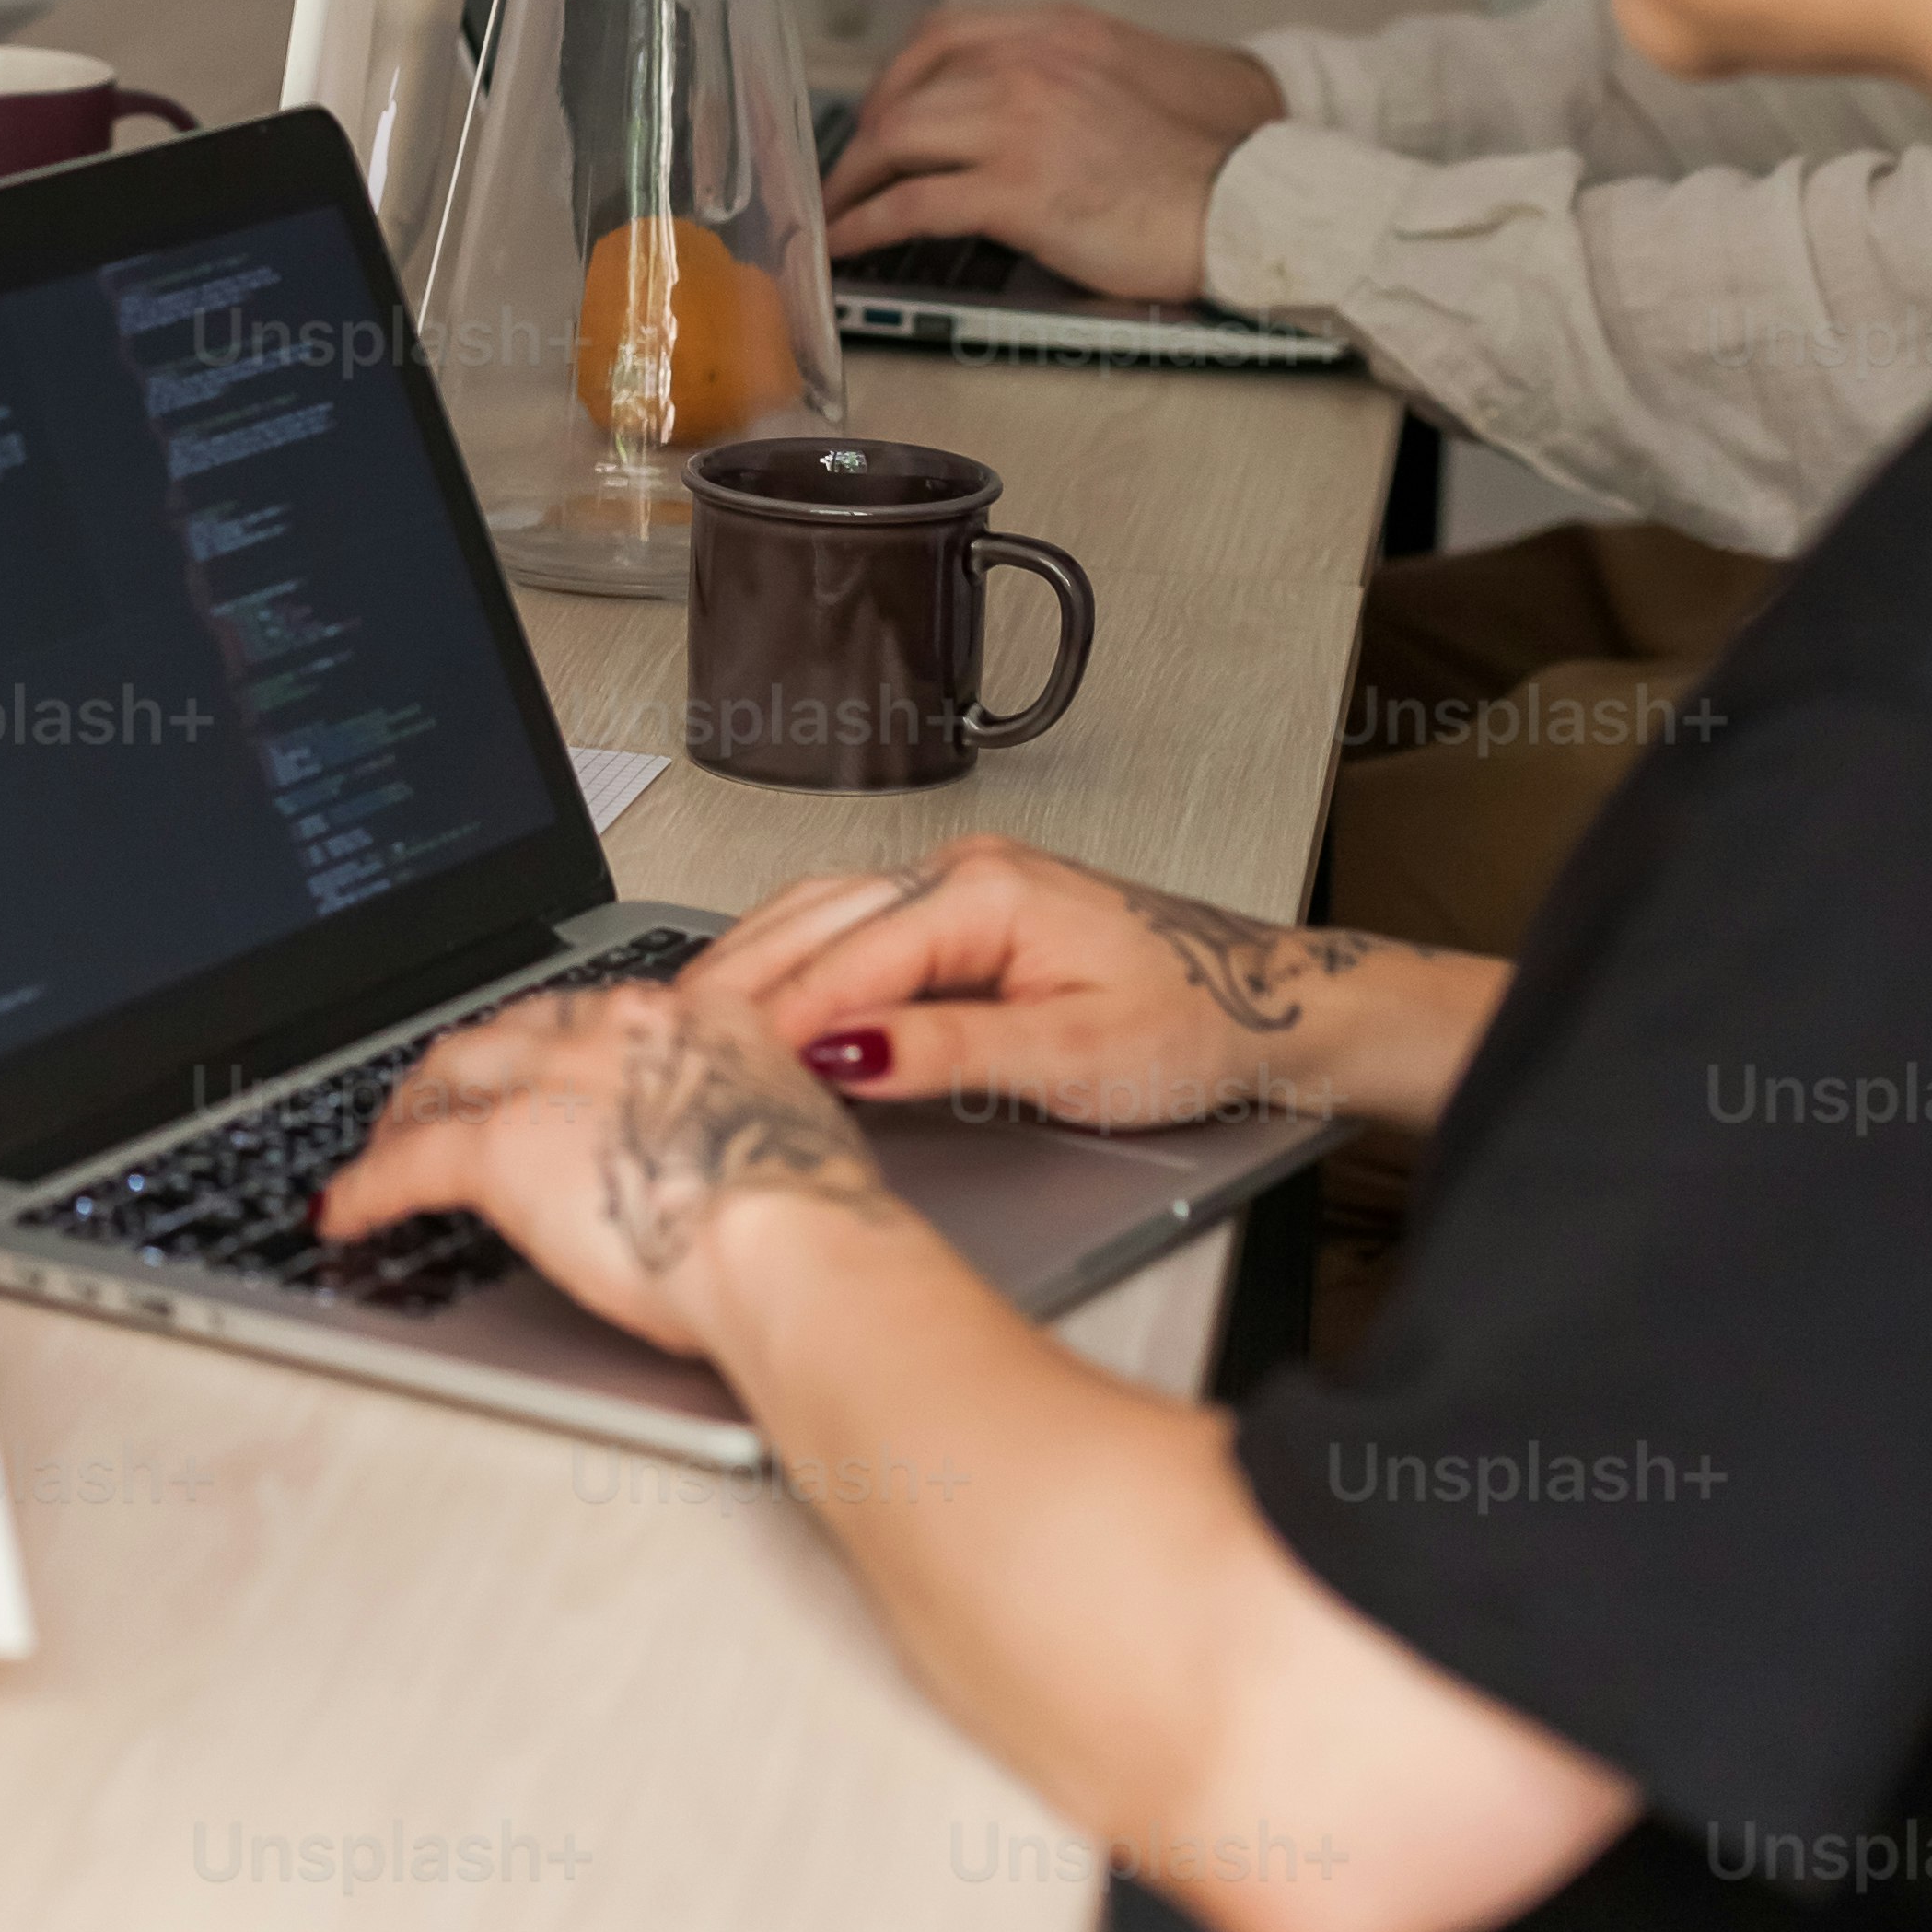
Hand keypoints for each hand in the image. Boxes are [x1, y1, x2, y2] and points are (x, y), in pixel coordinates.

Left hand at [314, 981, 903, 1358]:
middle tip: (435, 1101)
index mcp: (691, 1016)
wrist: (789, 1246)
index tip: (531, 1072)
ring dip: (410, 1114)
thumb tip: (720, 1166)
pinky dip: (367, 1186)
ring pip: (450, 1079)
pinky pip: (409, 1161)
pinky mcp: (499, 1144)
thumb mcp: (789, 1142)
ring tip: (385, 1148)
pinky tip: (344, 1212)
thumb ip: (738, 1130)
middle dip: (464, 1067)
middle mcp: (615, 1026)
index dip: (544, 1048)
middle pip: (508, 1031)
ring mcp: (552, 1077)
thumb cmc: (810, 1221)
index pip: (590, 1018)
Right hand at [689, 837, 1372, 1129]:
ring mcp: (960, 881)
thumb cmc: (1192, 1027)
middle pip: (816, 917)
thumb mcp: (1076, 1062)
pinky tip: (764, 994)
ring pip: (824, 909)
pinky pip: (853, 920)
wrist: (1265, 1004)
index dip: (777, 1015)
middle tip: (665, 1041)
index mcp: (987, 892)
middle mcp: (963, 869)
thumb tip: (850, 1056)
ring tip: (691, 1022)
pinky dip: (797, 955)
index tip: (713, 1060)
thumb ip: (952, 1053)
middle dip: (737, 979)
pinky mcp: (961, 908)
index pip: (850, 955)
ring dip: (756, 962)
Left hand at [821, 8, 1281, 304]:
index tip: (877, 110)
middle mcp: (1030, 65)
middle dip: (863, 138)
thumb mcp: (1124, 76)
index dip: (894, 77)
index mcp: (1056, 32)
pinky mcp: (1017, 192)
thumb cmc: (1196, 157)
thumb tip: (997, 104)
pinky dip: (867, 224)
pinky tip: (850, 242)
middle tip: (847, 172)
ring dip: (853, 181)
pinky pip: (913, 204)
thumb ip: (1058, 75)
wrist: (1245, 202)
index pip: (942, 35)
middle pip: (907, 92)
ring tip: (834, 211)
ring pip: (897, 141)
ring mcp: (1020, 126)